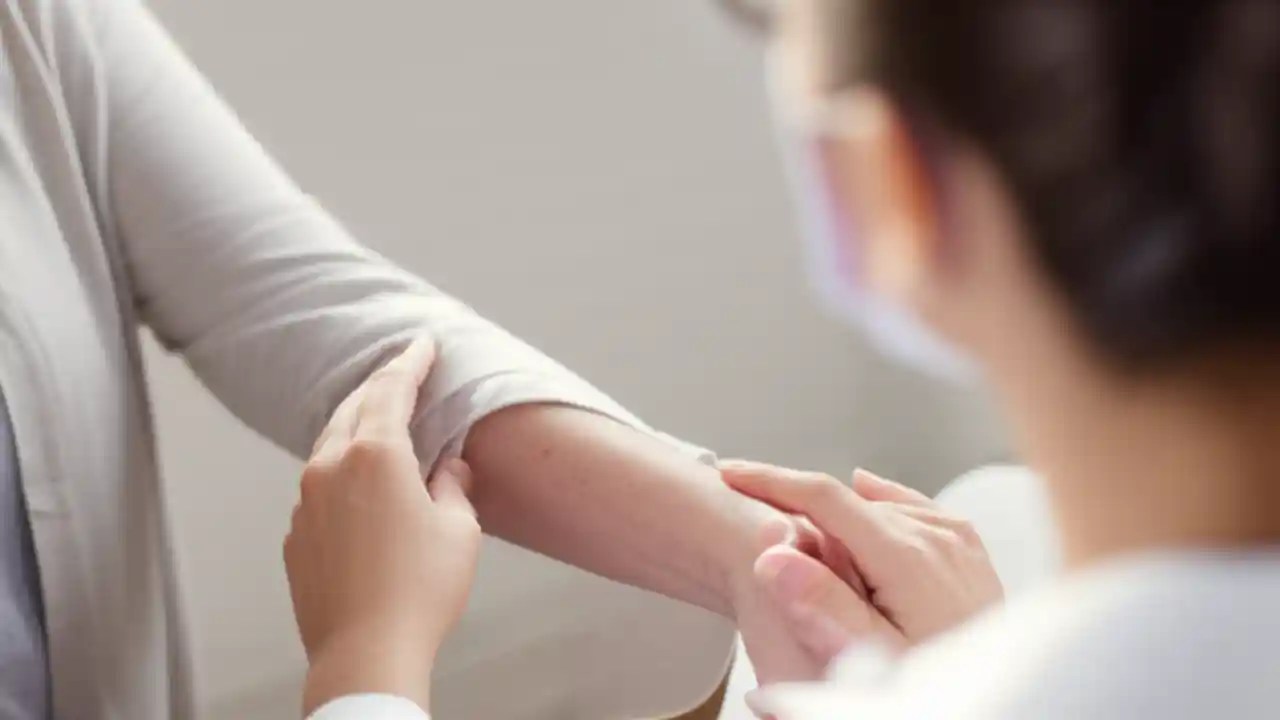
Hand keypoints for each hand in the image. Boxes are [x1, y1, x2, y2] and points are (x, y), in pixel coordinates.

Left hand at [285, 338, 481, 714]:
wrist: (366, 652)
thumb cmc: (421, 592)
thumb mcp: (460, 531)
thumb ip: (453, 487)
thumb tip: (447, 469)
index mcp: (375, 455)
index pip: (392, 389)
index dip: (410, 362)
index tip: (423, 344)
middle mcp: (331, 468)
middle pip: (354, 407)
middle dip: (380, 385)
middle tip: (403, 371)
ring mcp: (306, 502)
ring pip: (330, 445)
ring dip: (357, 426)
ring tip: (382, 423)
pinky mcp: (297, 535)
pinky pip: (320, 486)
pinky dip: (342, 471)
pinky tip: (363, 488)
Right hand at [722, 461, 1002, 668]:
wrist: (1004, 700)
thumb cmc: (937, 688)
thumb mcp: (870, 656)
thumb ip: (822, 603)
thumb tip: (774, 556)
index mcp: (905, 555)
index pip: (823, 496)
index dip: (769, 481)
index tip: (730, 473)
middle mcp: (934, 536)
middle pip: (848, 500)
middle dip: (796, 497)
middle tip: (753, 506)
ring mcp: (956, 541)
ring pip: (879, 504)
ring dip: (835, 507)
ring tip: (799, 522)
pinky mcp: (969, 551)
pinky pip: (916, 508)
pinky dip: (882, 500)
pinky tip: (870, 493)